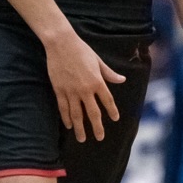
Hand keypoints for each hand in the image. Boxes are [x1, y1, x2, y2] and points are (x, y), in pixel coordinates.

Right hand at [44, 25, 124, 141]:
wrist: (61, 43)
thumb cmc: (81, 50)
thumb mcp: (98, 61)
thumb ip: (109, 73)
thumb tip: (122, 80)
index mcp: (97, 81)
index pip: (107, 101)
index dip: (112, 111)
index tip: (114, 119)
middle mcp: (85, 89)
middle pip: (93, 113)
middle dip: (97, 127)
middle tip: (100, 138)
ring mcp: (71, 91)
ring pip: (76, 114)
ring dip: (80, 128)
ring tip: (82, 138)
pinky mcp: (59, 90)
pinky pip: (63, 108)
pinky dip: (66, 118)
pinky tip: (68, 125)